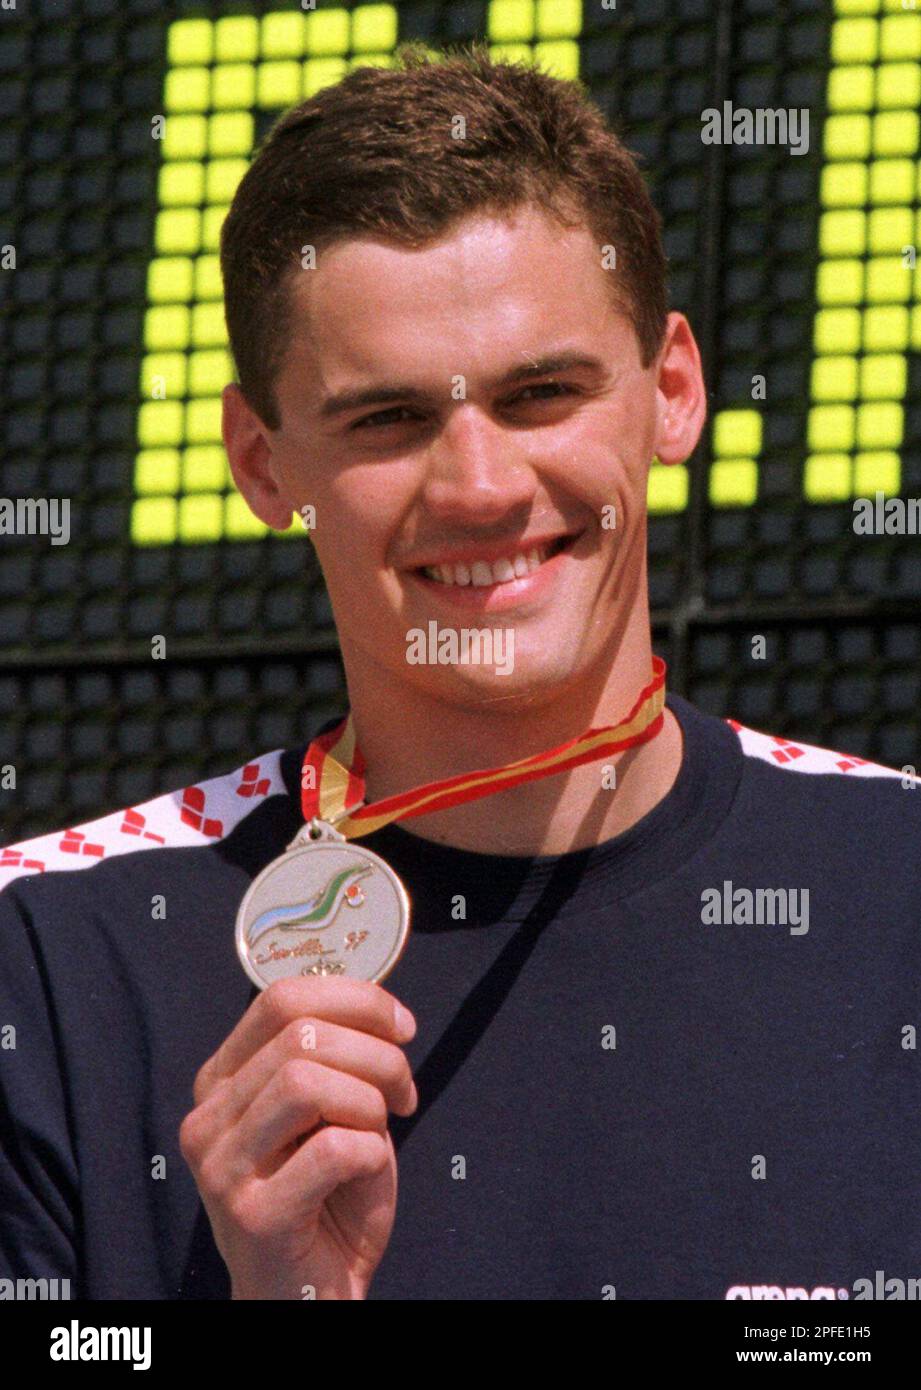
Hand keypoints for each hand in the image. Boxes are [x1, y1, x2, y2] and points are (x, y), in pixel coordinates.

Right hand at [179, 975, 417, 1299]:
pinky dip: (372, 1153)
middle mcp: (208, 1118)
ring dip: (370, 1100)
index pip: (280, 998)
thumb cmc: (327, 1198)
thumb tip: (378, 1009)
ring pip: (307, 1081)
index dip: (356, 1000)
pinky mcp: (252, 1215)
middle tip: (404, 1093)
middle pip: (301, 1035)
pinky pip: (333, 1148)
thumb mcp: (327, 1112)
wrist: (309, 1296)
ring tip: (383, 1132)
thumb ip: (333, 1059)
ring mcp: (222, 1167)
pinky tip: (366, 1174)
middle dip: (377, 1055)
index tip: (402, 1028)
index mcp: (222, 1081)